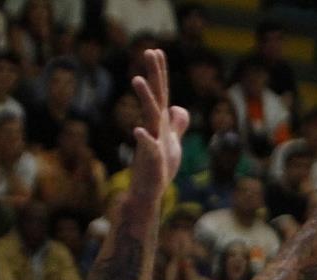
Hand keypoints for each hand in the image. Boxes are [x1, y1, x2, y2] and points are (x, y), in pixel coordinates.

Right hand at [125, 50, 189, 206]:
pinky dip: (144, 139)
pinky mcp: (149, 160)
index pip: (162, 93)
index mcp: (160, 123)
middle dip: (153, 75)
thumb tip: (179, 109)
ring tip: (137, 79)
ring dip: (145, 99)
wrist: (149, 191)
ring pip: (149, 117)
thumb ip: (176, 125)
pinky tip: (139, 131)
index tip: (156, 50)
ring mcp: (150, 142)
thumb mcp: (173, 142)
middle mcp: (153, 128)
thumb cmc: (160, 167)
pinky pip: (147, 147)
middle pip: (155, 97)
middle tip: (148, 51)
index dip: (160, 73)